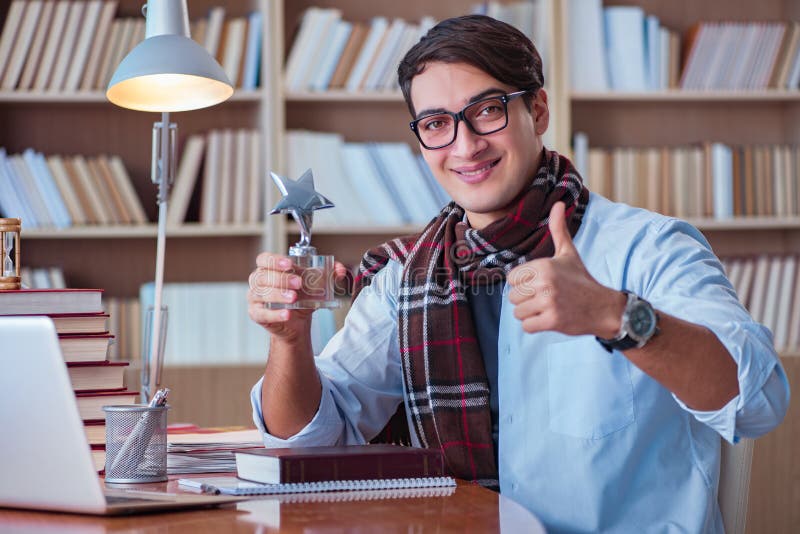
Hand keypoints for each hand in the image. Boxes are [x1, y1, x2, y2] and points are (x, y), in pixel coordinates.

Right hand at [247, 252, 347, 342]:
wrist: (297, 322)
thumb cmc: (301, 299)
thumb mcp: (315, 285)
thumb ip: (328, 275)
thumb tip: (339, 269)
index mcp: (269, 269)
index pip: (264, 259)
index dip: (274, 260)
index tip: (290, 264)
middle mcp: (259, 281)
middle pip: (263, 276)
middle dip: (282, 278)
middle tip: (299, 283)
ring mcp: (255, 298)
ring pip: (260, 293)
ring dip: (278, 294)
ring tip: (294, 298)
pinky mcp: (256, 314)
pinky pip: (261, 313)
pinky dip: (275, 314)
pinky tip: (287, 314)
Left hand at [507, 202, 624, 337]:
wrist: (604, 307)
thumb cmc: (581, 280)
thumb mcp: (568, 253)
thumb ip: (558, 230)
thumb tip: (558, 203)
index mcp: (544, 265)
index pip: (512, 279)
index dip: (523, 283)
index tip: (540, 284)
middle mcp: (545, 282)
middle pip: (513, 297)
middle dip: (526, 300)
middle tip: (546, 298)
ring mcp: (548, 302)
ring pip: (518, 313)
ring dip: (530, 314)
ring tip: (548, 308)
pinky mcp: (552, 321)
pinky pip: (527, 327)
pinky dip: (535, 326)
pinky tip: (549, 319)